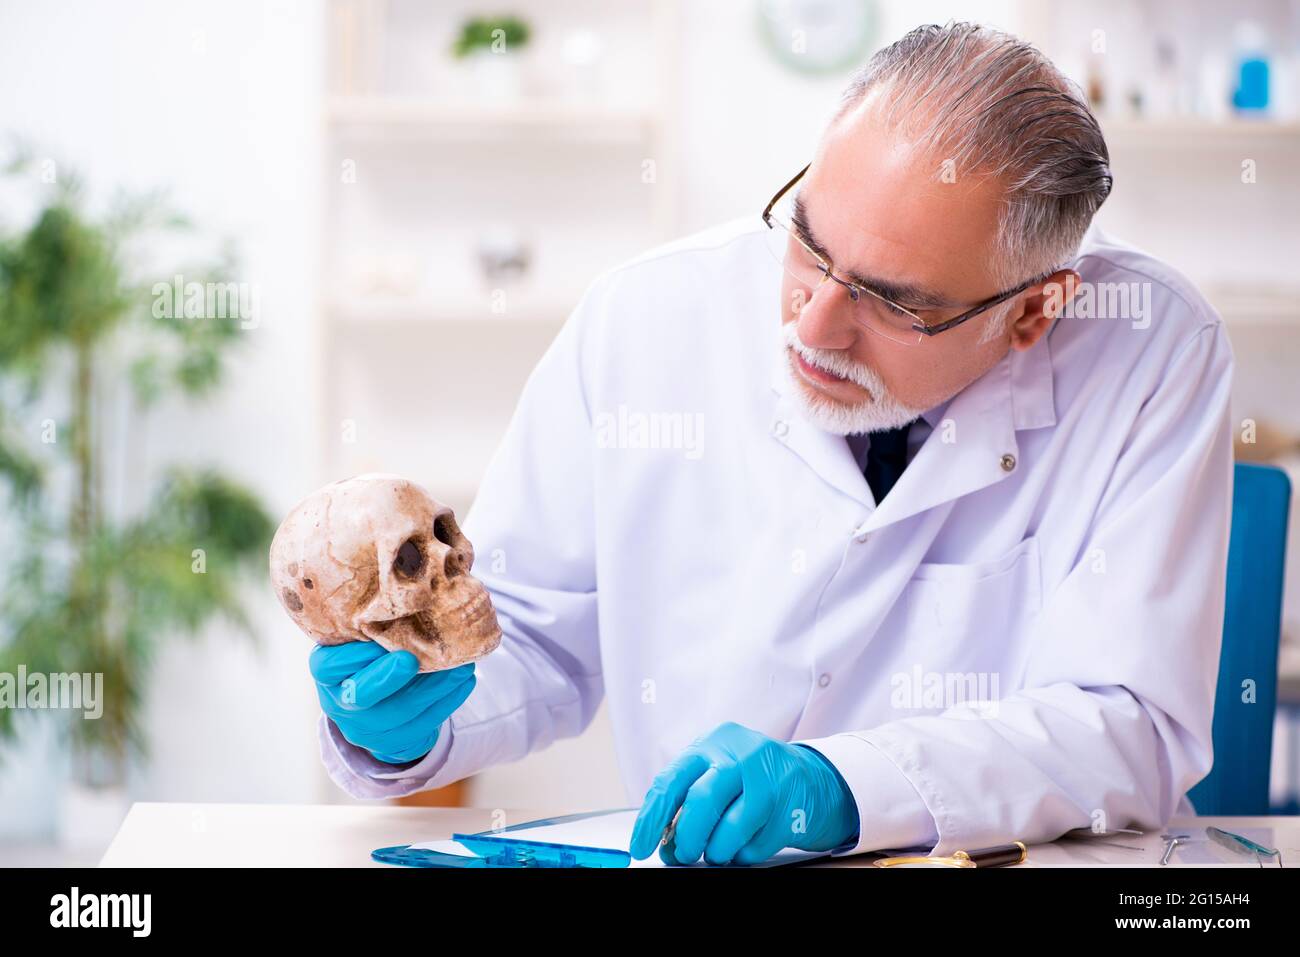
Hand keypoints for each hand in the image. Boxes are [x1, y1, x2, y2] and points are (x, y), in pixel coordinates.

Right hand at [309, 642, 475, 764]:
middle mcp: (339, 702)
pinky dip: (446, 702)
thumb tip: (414, 598)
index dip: (355, 654)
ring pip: (398, 712)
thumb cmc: (371, 654)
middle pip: (359, 695)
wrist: (379, 699)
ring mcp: (364, 728)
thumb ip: (376, 626)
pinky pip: (421, 726)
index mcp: (326, 671)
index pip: (329, 666)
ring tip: (460, 666)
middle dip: (386, 677)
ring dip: (433, 688)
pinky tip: (464, 681)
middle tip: (411, 659)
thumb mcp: (361, 639)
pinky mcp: (391, 743)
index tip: (382, 633)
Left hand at [630, 721, 858, 865]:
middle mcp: (742, 755)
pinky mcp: (791, 810)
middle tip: (681, 855)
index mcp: (713, 743)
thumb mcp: (718, 770)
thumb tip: (661, 839)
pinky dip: (742, 854)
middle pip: (701, 801)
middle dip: (686, 837)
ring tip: (716, 850)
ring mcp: (770, 780)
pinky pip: (754, 847)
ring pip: (729, 829)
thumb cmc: (753, 777)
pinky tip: (747, 842)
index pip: (672, 780)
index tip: (641, 846)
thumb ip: (688, 795)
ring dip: (715, 851)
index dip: (652, 818)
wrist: (814, 778)